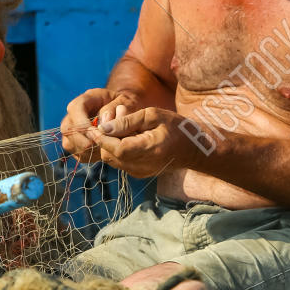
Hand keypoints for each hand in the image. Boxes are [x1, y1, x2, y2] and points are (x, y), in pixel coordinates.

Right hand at [60, 87, 140, 160]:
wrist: (126, 111)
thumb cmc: (127, 105)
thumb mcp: (126, 101)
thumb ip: (114, 109)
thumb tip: (103, 124)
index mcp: (87, 99)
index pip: (75, 109)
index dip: (83, 124)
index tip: (97, 134)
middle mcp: (76, 113)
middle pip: (68, 128)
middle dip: (83, 141)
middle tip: (100, 147)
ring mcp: (74, 128)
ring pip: (68, 143)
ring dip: (85, 151)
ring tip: (102, 151)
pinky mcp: (76, 142)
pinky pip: (75, 153)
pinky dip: (87, 157)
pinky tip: (101, 154)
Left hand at [88, 106, 210, 178]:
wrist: (192, 150)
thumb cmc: (176, 128)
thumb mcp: (154, 116)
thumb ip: (128, 121)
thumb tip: (104, 127)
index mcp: (148, 149)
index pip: (116, 148)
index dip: (102, 137)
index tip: (96, 124)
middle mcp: (142, 165)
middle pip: (110, 155)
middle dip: (104, 138)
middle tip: (112, 119)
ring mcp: (140, 172)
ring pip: (112, 160)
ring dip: (110, 143)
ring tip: (123, 125)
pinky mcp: (138, 173)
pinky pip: (120, 162)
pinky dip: (118, 149)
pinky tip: (129, 137)